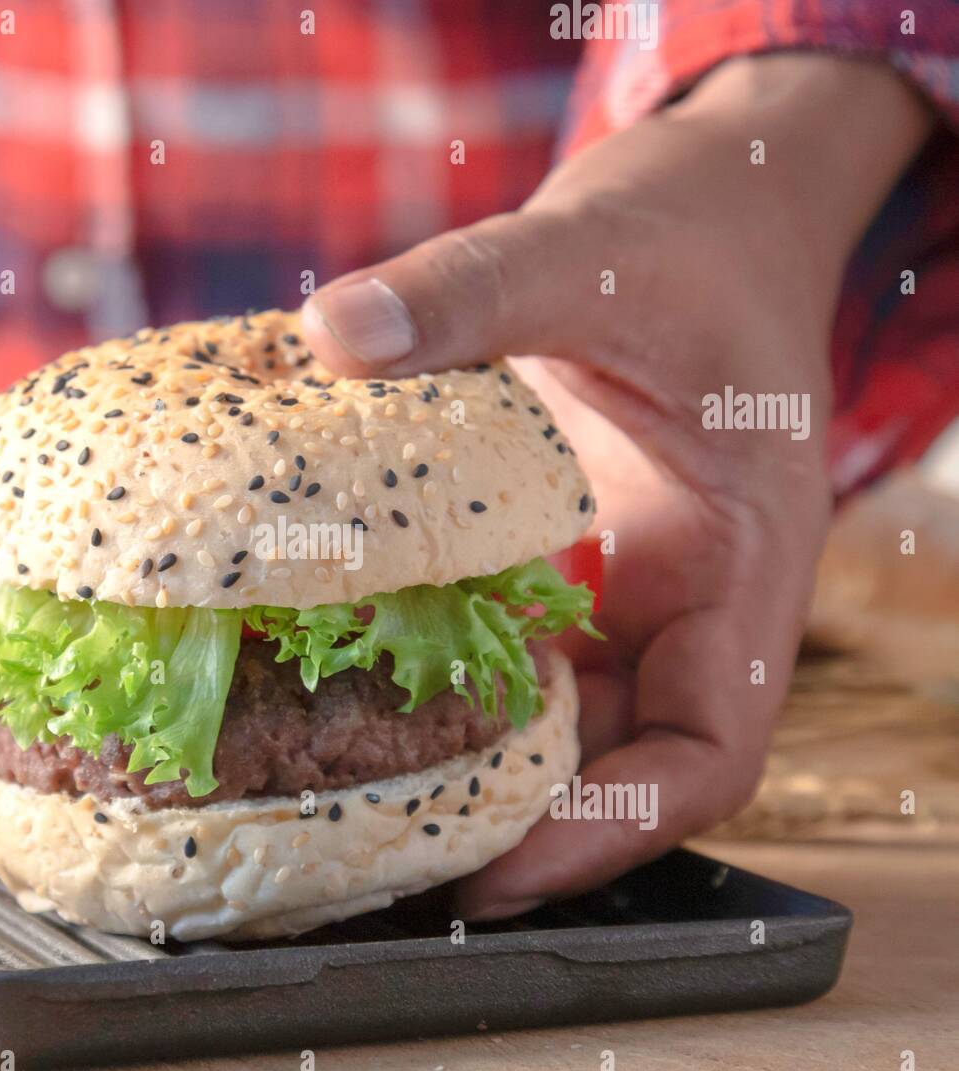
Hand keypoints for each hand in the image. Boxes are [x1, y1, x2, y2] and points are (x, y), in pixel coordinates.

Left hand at [300, 53, 931, 915]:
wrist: (711, 198)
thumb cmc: (686, 231)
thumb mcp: (583, 251)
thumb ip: (470, 291)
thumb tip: (333, 334)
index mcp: (740, 557)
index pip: (711, 750)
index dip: (615, 828)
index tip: (500, 868)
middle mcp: (691, 593)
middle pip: (624, 758)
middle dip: (523, 820)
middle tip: (392, 857)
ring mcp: (634, 580)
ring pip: (568, 712)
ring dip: (479, 758)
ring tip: (362, 797)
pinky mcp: (578, 555)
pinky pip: (525, 646)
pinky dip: (456, 678)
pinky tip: (365, 684)